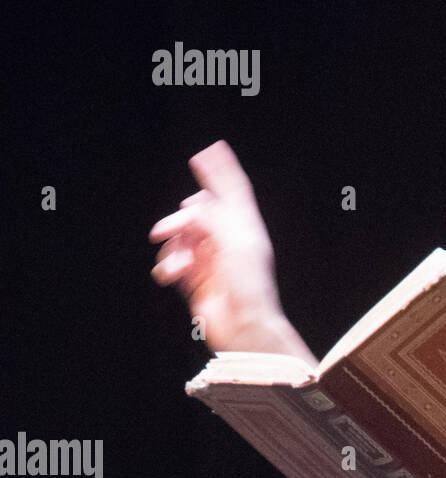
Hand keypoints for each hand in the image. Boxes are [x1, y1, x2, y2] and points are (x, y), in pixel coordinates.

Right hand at [148, 140, 285, 350]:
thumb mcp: (235, 245)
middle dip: (179, 221)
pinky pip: (174, 261)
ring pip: (182, 238)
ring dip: (174, 249)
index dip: (221, 170)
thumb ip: (213, 219)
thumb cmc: (249, 287)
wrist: (244, 326)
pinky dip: (169, 266)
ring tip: (178, 267)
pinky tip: (171, 275)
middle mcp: (229, 240)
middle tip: (163, 230)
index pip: (233, 191)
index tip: (208, 151)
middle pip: (198, 215)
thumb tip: (195, 204)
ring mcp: (212, 259)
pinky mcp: (197, 279)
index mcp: (245, 228)